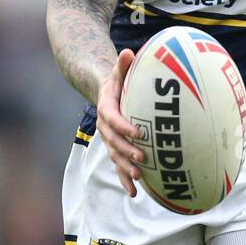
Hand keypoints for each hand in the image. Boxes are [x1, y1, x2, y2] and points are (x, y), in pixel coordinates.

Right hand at [96, 49, 142, 196]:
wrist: (104, 93)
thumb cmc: (118, 81)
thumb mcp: (119, 71)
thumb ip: (123, 64)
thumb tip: (128, 52)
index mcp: (106, 108)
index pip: (113, 118)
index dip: (124, 126)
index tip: (138, 132)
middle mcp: (105, 127)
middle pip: (113, 141)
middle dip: (127, 151)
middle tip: (142, 159)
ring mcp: (109, 140)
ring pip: (115, 156)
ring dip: (125, 168)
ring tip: (138, 178)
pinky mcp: (115, 149)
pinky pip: (118, 166)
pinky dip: (125, 179)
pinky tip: (135, 192)